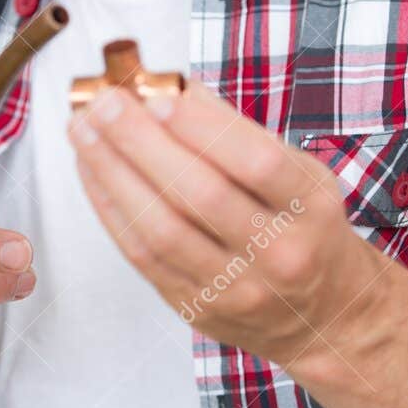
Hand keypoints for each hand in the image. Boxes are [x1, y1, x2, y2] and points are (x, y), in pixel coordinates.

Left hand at [66, 79, 374, 371]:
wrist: (323, 317)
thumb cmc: (304, 228)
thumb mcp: (300, 175)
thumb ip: (240, 136)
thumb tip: (174, 90)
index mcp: (312, 209)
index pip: (258, 163)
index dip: (204, 128)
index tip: (159, 96)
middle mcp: (278, 253)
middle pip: (201, 196)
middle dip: (142, 143)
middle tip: (103, 103)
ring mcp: (236, 288)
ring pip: (162, 230)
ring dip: (114, 174)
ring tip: (83, 131)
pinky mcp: (198, 308)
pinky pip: (143, 257)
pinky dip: (111, 209)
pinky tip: (93, 171)